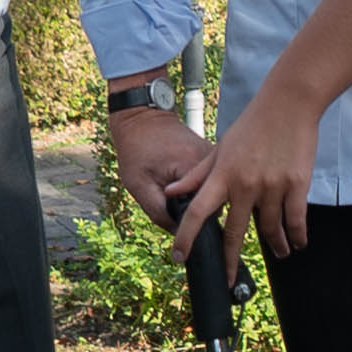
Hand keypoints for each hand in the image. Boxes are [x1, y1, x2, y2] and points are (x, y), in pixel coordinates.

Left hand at [103, 105, 212, 225]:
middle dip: (194, 213)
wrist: (142, 117)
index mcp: (194, 168)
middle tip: (171, 208)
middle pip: (213, 203)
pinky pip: (212, 182)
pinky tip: (184, 188)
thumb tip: (179, 233)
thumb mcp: (139, 185)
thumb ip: (159, 213)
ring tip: (177, 197)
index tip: (180, 227)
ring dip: (198, 201)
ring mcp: (214, 157)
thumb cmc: (136, 149)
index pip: (204, 210)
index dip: (191, 225)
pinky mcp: (213, 156)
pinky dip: (200, 189)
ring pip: (214, 193)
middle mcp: (211, 162)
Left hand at [171, 90, 320, 263]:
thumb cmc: (253, 125)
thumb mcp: (220, 148)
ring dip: (275, 247)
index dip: (185, 237)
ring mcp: (272, 186)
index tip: (179, 257)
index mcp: (223, 175)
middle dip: (229, 261)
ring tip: (279, 253)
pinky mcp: (297, 185)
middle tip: (227, 278)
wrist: (288, 104)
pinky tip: (298, 244)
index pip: (196, 212)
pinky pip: (296, 220)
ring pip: (270, 230)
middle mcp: (245, 184)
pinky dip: (297, 236)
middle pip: (233, 233)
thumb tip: (173, 192)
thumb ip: (197, 174)